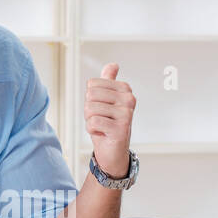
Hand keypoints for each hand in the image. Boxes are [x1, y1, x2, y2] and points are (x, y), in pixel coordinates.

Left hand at [84, 62, 133, 177]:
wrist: (113, 152)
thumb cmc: (107, 125)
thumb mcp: (106, 101)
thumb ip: (108, 81)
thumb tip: (113, 65)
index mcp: (125, 90)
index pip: (92, 84)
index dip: (90, 99)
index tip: (101, 109)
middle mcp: (129, 100)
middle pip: (90, 95)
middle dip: (89, 110)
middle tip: (100, 119)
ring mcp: (126, 114)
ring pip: (90, 109)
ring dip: (90, 121)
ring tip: (102, 127)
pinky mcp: (120, 128)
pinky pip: (93, 122)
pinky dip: (92, 130)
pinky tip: (102, 134)